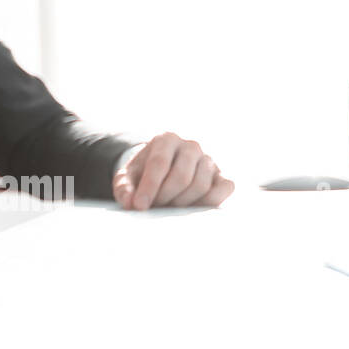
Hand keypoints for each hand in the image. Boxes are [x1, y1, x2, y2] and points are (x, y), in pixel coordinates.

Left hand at [113, 132, 233, 209]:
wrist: (162, 171)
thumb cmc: (143, 174)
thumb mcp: (128, 178)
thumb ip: (124, 188)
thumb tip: (130, 203)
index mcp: (166, 139)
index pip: (159, 163)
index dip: (149, 187)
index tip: (139, 206)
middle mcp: (191, 146)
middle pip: (181, 177)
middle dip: (165, 197)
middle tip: (154, 207)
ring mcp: (209, 160)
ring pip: (201, 186)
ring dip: (182, 203)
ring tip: (167, 207)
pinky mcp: (223, 176)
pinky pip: (224, 189)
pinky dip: (209, 202)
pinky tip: (191, 209)